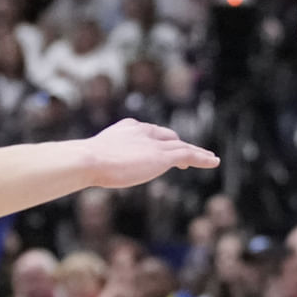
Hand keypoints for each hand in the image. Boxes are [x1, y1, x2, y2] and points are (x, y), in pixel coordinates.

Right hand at [86, 119, 218, 188]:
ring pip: (182, 146)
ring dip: (197, 152)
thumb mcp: (93, 158)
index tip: (165, 148)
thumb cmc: (84, 162)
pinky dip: (203, 158)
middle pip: (168, 137)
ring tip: (210, 158)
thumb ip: (96, 160)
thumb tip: (82, 169)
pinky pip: (189, 155)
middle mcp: (143, 131)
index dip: (160, 141)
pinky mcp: (162, 156)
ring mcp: (153, 144)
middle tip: (190, 153)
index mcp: (128, 128)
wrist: (88, 160)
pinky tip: (214, 162)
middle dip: (180, 145)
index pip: (150, 133)